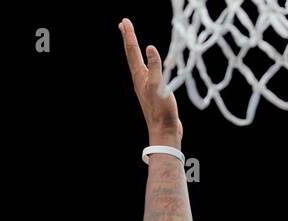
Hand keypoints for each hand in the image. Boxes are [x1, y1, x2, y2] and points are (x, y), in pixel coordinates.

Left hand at [119, 17, 182, 145]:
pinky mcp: (153, 92)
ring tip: (132, 41)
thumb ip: (155, 67)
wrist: (165, 132)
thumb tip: (149, 48)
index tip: (124, 21)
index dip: (129, 35)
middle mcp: (140, 80)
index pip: (132, 51)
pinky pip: (148, 71)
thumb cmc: (162, 111)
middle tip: (123, 25)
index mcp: (140, 77)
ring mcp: (146, 86)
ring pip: (138, 63)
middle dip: (128, 39)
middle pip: (132, 55)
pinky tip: (149, 64)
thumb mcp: (159, 86)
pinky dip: (147, 62)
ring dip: (134, 50)